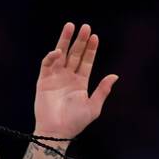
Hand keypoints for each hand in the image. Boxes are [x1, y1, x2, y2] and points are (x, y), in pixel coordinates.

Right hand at [33, 22, 117, 138]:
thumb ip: (103, 90)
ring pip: (61, 55)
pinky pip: (47, 65)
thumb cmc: (75, 122)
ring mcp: (55, 78)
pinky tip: (58, 51)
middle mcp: (68, 78)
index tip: (95, 37)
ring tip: (70, 26)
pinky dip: (51, 57)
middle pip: (74, 54)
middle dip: (80, 40)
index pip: (86, 61)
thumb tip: (115, 75)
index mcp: (80, 83)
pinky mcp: (43, 81)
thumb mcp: (93, 106)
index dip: (90, 49)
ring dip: (65, 41)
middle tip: (85, 27)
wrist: (57, 131)